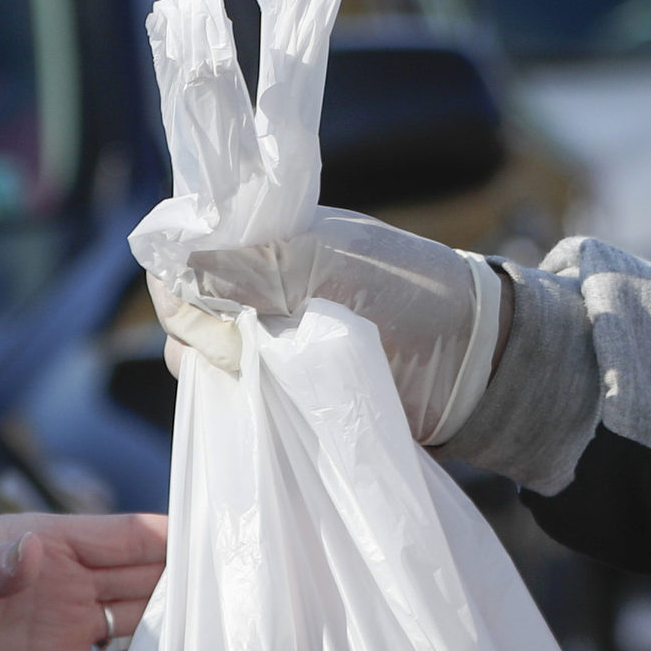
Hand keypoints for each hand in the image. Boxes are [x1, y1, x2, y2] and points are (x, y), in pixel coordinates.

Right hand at [151, 209, 506, 445]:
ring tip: (277, 373)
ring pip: (201, 364)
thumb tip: (179, 266)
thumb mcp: (331, 260)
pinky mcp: (284, 394)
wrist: (471, 357)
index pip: (179, 257)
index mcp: (260, 243)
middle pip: (183, 317)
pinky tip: (271, 405)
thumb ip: (255, 260)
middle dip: (206, 335)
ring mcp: (265, 345)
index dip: (181, 285)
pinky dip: (242, 406)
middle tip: (256, 344)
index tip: (209, 306)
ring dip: (225, 374)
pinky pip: (236, 404)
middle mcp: (253, 293)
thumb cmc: (410, 290)